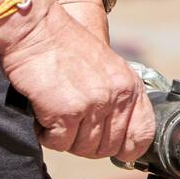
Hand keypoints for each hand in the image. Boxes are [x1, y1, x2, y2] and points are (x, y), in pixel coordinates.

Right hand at [0, 0, 153, 161]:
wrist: (36, 30)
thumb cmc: (64, 47)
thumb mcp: (106, 68)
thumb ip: (116, 98)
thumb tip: (118, 136)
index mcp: (130, 86)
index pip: (143, 135)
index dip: (126, 149)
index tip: (112, 148)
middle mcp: (117, 96)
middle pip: (107, 148)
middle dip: (86, 144)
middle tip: (70, 126)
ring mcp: (93, 105)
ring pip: (82, 148)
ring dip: (65, 138)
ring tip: (55, 115)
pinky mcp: (67, 112)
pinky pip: (59, 142)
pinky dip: (47, 134)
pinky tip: (43, 115)